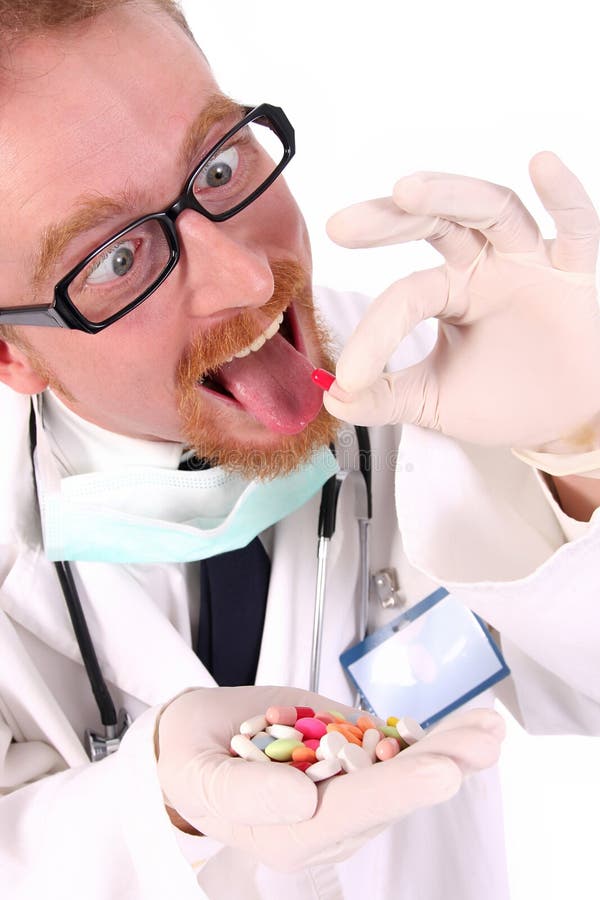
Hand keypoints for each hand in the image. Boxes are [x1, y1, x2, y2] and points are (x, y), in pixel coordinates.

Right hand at [156, 686, 504, 871]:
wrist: (199, 737)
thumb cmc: (191, 759)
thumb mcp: (197, 773)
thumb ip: (245, 790)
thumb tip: (302, 798)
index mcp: (287, 832)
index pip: (348, 810)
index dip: (398, 790)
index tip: (441, 772)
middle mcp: (326, 818)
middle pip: (391, 793)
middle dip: (441, 765)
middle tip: (483, 743)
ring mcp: (344, 787)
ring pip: (403, 770)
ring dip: (449, 748)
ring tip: (488, 729)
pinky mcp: (351, 758)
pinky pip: (396, 750)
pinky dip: (432, 735)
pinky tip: (466, 726)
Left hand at [323, 152, 599, 450]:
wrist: (564, 417)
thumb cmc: (502, 397)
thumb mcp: (433, 401)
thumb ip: (385, 398)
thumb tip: (332, 395)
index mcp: (447, 290)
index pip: (404, 296)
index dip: (375, 333)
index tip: (349, 376)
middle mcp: (483, 264)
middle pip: (435, 224)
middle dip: (388, 221)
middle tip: (342, 226)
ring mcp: (529, 260)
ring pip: (492, 209)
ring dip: (450, 194)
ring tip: (405, 190)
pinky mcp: (577, 269)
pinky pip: (576, 226)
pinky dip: (564, 194)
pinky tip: (542, 164)